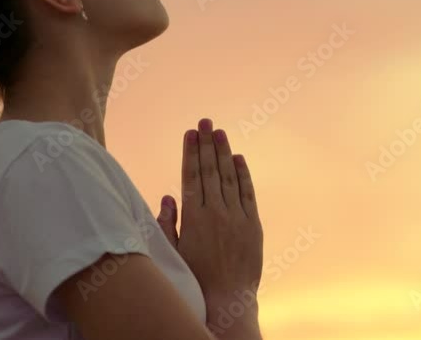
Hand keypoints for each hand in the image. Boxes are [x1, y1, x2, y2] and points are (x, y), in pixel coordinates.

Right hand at [156, 118, 263, 315]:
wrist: (227, 298)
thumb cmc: (195, 277)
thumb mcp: (174, 251)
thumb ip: (169, 223)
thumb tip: (167, 197)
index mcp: (194, 217)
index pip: (191, 175)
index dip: (191, 151)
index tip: (190, 132)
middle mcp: (216, 212)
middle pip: (210, 170)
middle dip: (207, 143)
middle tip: (205, 121)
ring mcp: (237, 217)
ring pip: (229, 177)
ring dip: (224, 152)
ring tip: (220, 132)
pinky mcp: (254, 225)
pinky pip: (248, 193)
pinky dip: (243, 174)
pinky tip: (238, 158)